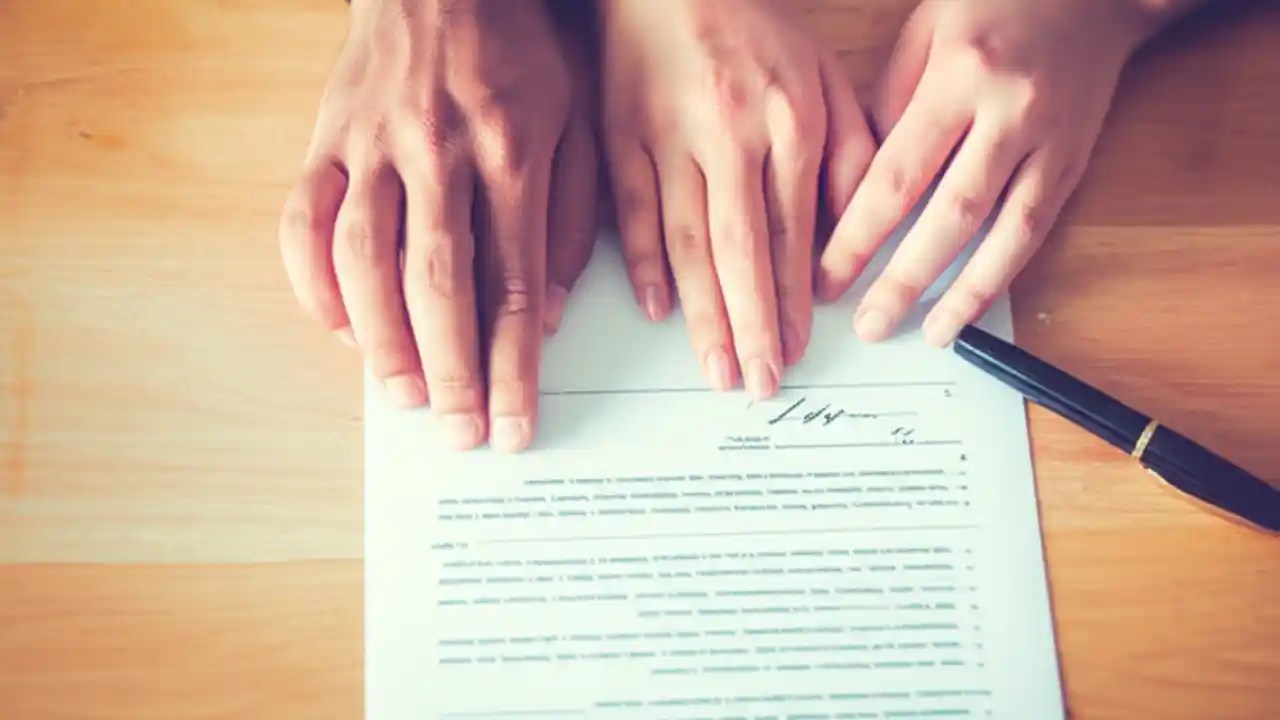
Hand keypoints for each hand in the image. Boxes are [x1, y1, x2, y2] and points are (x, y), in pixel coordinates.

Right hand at [278, 0, 597, 451]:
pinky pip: (303, 221)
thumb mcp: (576, 119)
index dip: (512, 366)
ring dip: (381, 340)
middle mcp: (439, 153)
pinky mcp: (326, 138)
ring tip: (402, 397)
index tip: (512, 426)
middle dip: (450, 372)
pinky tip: (341, 330)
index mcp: (512, 152)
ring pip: (364, 259)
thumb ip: (570, 216)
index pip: (513, 283)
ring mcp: (373, 145)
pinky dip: (313, 283)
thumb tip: (547, 315)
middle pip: (438, 284)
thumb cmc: (522, 50)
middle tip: (457, 435)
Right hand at [598, 0, 875, 396]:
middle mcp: (729, 134)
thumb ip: (850, 155)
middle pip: (741, 249)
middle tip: (759, 382)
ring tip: (715, 367)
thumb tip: (848, 241)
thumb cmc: (753, 26)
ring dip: (702, 313)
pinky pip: (632, 211)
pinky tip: (655, 308)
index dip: (795, 298)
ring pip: (687, 241)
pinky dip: (642, 263)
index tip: (798, 348)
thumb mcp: (826, 76)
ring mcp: (668, 138)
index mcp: (788, 119)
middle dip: (752, 324)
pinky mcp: (622, 138)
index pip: (794, 231)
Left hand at [817, 0, 1152, 346]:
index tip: (828, 278)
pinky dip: (1004, 272)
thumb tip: (857, 188)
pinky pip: (1037, 227)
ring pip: (1005, 232)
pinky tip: (976, 304)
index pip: (896, 175)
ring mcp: (1050, 139)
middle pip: (950, 215)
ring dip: (965, 294)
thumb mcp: (923, 34)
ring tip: (930, 334)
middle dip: (904, 279)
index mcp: (958, 76)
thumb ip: (888, 107)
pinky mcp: (1075, 159)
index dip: (859, 237)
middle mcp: (1010, 111)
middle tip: (868, 325)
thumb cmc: (992, 3)